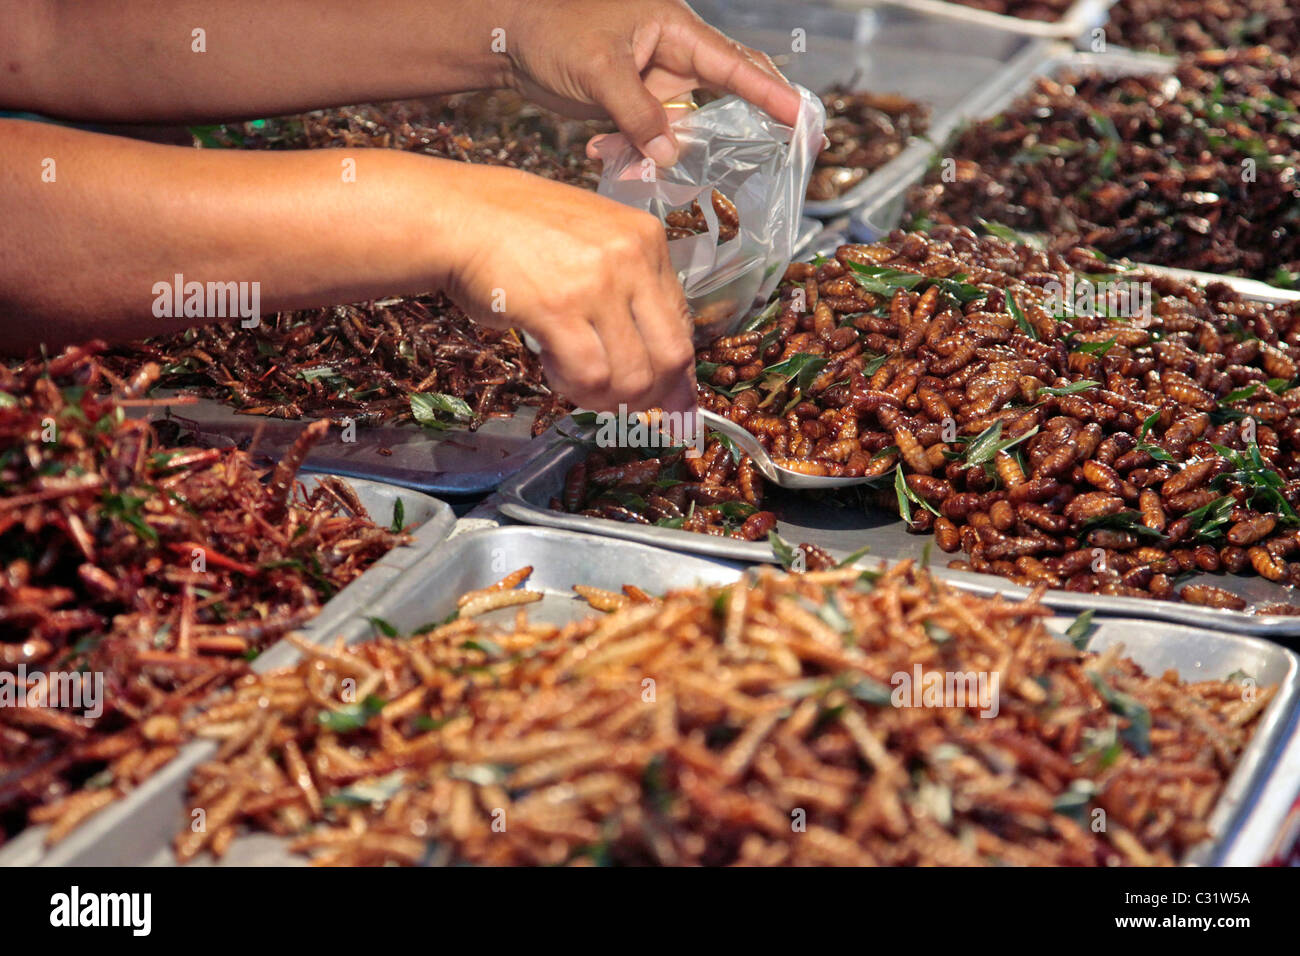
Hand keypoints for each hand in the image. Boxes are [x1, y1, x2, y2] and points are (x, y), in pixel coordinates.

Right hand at [438, 163, 696, 416]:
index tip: (657, 396)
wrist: (458, 215)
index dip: (672, 373)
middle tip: (618, 403)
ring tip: (574, 381)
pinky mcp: (559, 307)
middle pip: (672, 357)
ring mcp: (598, 282)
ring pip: (634, 375)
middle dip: (649, 395)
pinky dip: (575, 388)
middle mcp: (632, 257)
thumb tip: (659, 361)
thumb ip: (628, 292)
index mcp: (647, 238)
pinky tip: (552, 369)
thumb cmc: (518, 232)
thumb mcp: (590, 243)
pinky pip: (590, 375)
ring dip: (605, 397)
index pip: (683, 324)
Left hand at [494, 0, 800, 165]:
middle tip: (800, 145)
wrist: (509, 38)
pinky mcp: (635, 102)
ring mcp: (656, 79)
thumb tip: (672, 155)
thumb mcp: (599, 70)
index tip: (804, 119)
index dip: (773, 93)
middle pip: (730, 88)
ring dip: (686, 148)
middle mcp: (674, 53)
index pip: (736, 64)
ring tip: (690, 170)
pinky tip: (613, 156)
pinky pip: (655, 133)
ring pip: (690, 120)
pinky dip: (643, 151)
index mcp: (676, 29)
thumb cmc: (553, 30)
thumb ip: (639, 114)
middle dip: (760, 117)